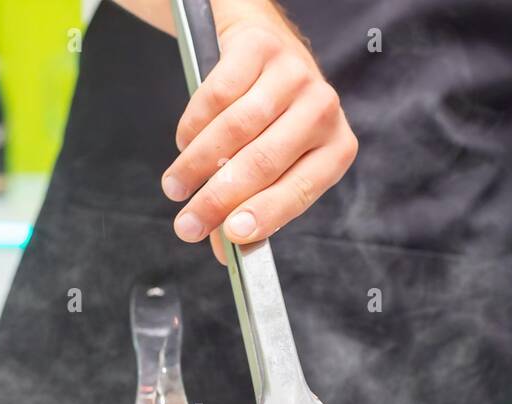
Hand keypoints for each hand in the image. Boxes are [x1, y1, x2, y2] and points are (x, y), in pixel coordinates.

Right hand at [161, 4, 356, 262]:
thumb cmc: (272, 119)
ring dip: (196, 165)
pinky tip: (183, 144)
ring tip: (175, 187)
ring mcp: (293, 74)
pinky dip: (193, 126)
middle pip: (263, 162)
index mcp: (336, 149)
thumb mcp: (275, 165)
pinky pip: (217, 95)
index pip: (299, 190)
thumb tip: (223, 252)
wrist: (262, 43)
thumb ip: (251, 207)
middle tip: (186, 225)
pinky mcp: (260, 48)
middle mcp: (323, 109)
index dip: (264, 214)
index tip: (230, 235)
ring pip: (235, 129)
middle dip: (217, 200)